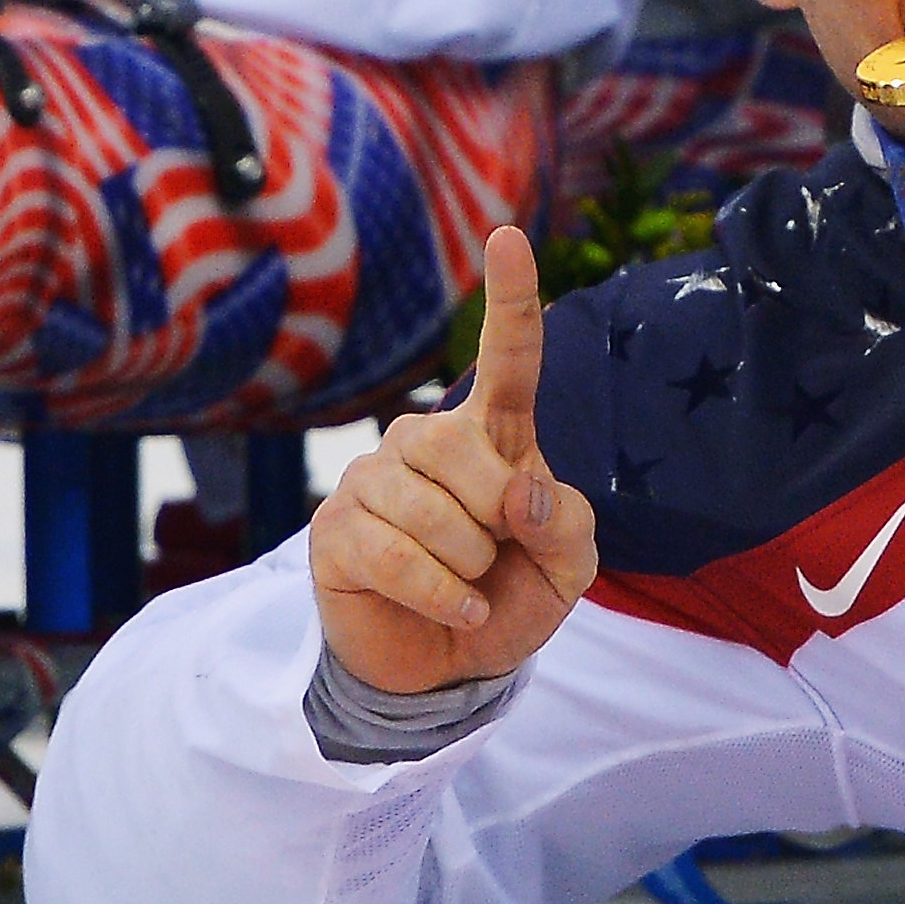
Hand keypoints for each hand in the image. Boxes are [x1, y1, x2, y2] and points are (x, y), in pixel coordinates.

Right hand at [309, 224, 597, 695]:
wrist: (447, 668)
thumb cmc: (509, 596)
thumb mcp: (568, 566)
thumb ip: (567, 524)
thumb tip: (518, 492)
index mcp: (492, 433)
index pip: (507, 357)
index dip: (511, 297)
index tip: (508, 236)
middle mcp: (427, 440)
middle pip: (469, 453)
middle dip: (498, 522)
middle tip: (493, 556)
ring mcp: (373, 479)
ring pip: (434, 514)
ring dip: (468, 568)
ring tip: (464, 583)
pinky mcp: (335, 528)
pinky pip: (394, 556)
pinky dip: (439, 595)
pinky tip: (454, 609)